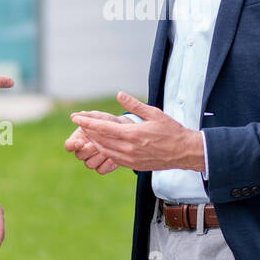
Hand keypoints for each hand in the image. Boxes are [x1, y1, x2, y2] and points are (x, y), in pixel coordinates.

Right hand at [63, 112, 124, 173]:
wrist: (125, 132)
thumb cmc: (108, 122)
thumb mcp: (99, 117)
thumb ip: (87, 117)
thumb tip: (73, 116)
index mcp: (78, 140)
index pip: (68, 146)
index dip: (72, 145)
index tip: (80, 142)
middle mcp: (83, 152)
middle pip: (79, 156)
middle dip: (89, 150)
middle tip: (98, 144)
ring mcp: (92, 160)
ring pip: (90, 164)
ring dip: (99, 156)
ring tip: (109, 148)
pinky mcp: (103, 167)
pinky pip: (101, 169)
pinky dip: (107, 164)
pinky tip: (114, 156)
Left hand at [69, 92, 204, 172]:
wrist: (183, 152)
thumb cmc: (171, 130)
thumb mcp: (154, 113)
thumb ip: (134, 105)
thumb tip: (119, 94)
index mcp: (133, 134)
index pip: (103, 128)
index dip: (87, 122)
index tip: (76, 117)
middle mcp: (129, 149)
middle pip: (100, 140)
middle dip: (87, 130)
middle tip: (78, 122)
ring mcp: (130, 159)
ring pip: (104, 150)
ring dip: (93, 141)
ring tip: (87, 131)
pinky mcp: (133, 165)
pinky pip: (112, 158)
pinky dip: (103, 149)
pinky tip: (101, 143)